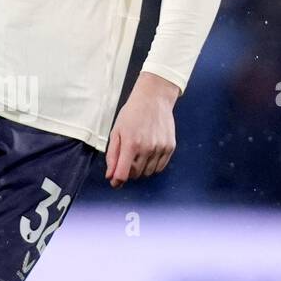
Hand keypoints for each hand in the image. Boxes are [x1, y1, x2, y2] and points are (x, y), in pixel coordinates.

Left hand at [105, 71, 179, 186]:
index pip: (123, 174)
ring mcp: (160, 148)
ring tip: (139, 153)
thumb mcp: (116, 132)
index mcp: (131, 144)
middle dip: (128, 171)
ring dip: (141, 168)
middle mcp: (147, 148)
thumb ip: (112, 155)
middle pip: (136, 174)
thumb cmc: (132, 113)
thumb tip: (110, 175)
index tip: (114, 181)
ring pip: (148, 172)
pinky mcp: (170, 147)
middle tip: (127, 158)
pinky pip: (160, 167)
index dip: (117, 181)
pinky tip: (149, 153)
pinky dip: (153, 165)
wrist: (154, 98)